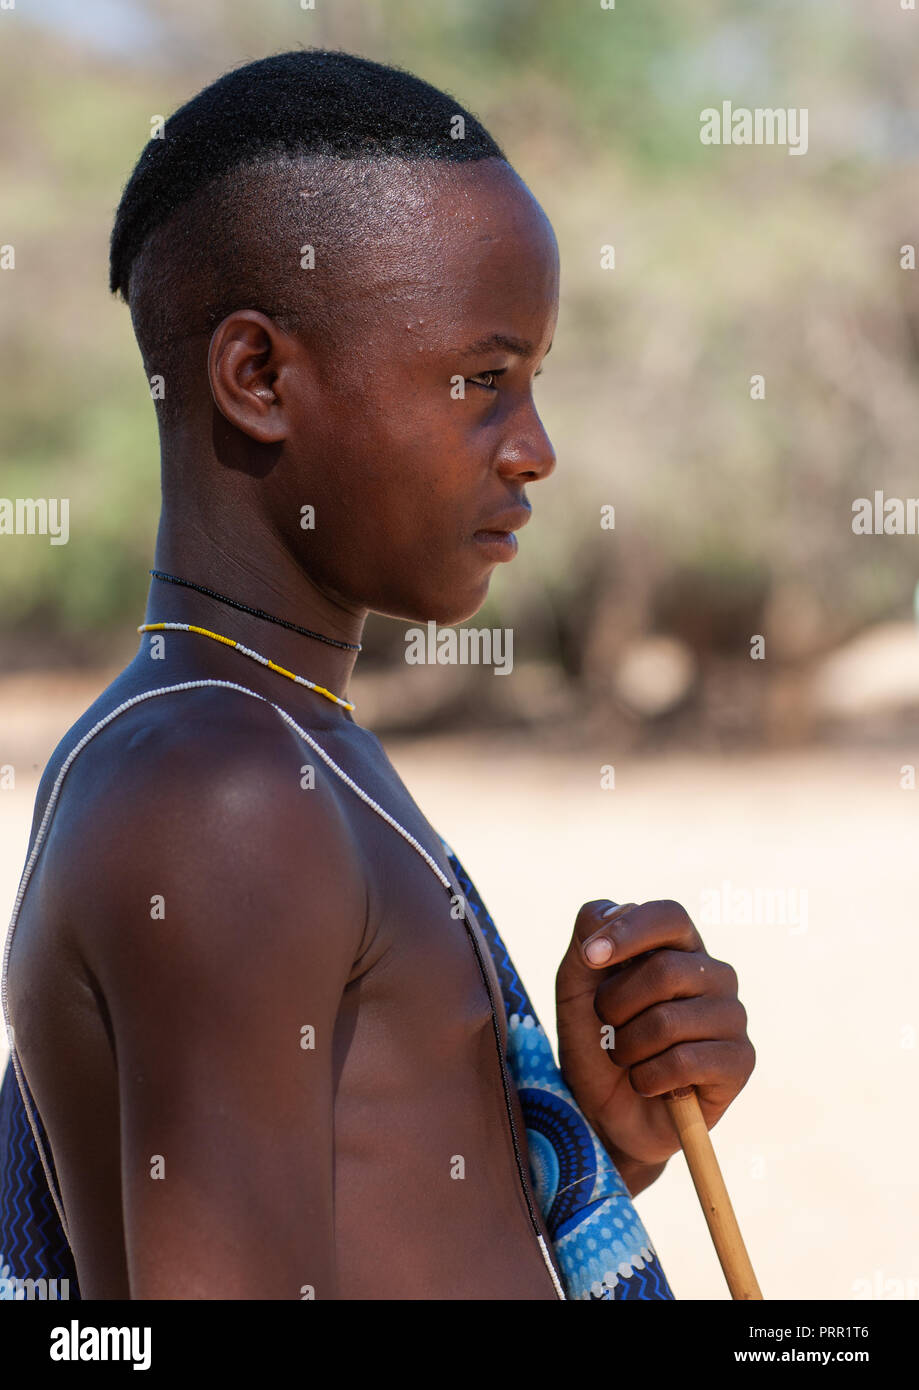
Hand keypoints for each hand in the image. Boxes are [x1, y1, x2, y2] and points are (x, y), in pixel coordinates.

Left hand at [555, 898, 754, 1184]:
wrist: (607, 1115)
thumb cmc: (595, 1044)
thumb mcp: (575, 989)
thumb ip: (586, 941)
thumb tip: (611, 913)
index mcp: (678, 947)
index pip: (668, 915)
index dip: (628, 931)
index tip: (590, 958)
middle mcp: (713, 974)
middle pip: (664, 970)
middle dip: (616, 1005)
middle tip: (608, 1029)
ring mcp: (732, 1017)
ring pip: (669, 1020)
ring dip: (628, 1048)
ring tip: (629, 1060)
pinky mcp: (740, 1061)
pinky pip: (686, 1062)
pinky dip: (649, 1078)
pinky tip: (649, 1085)